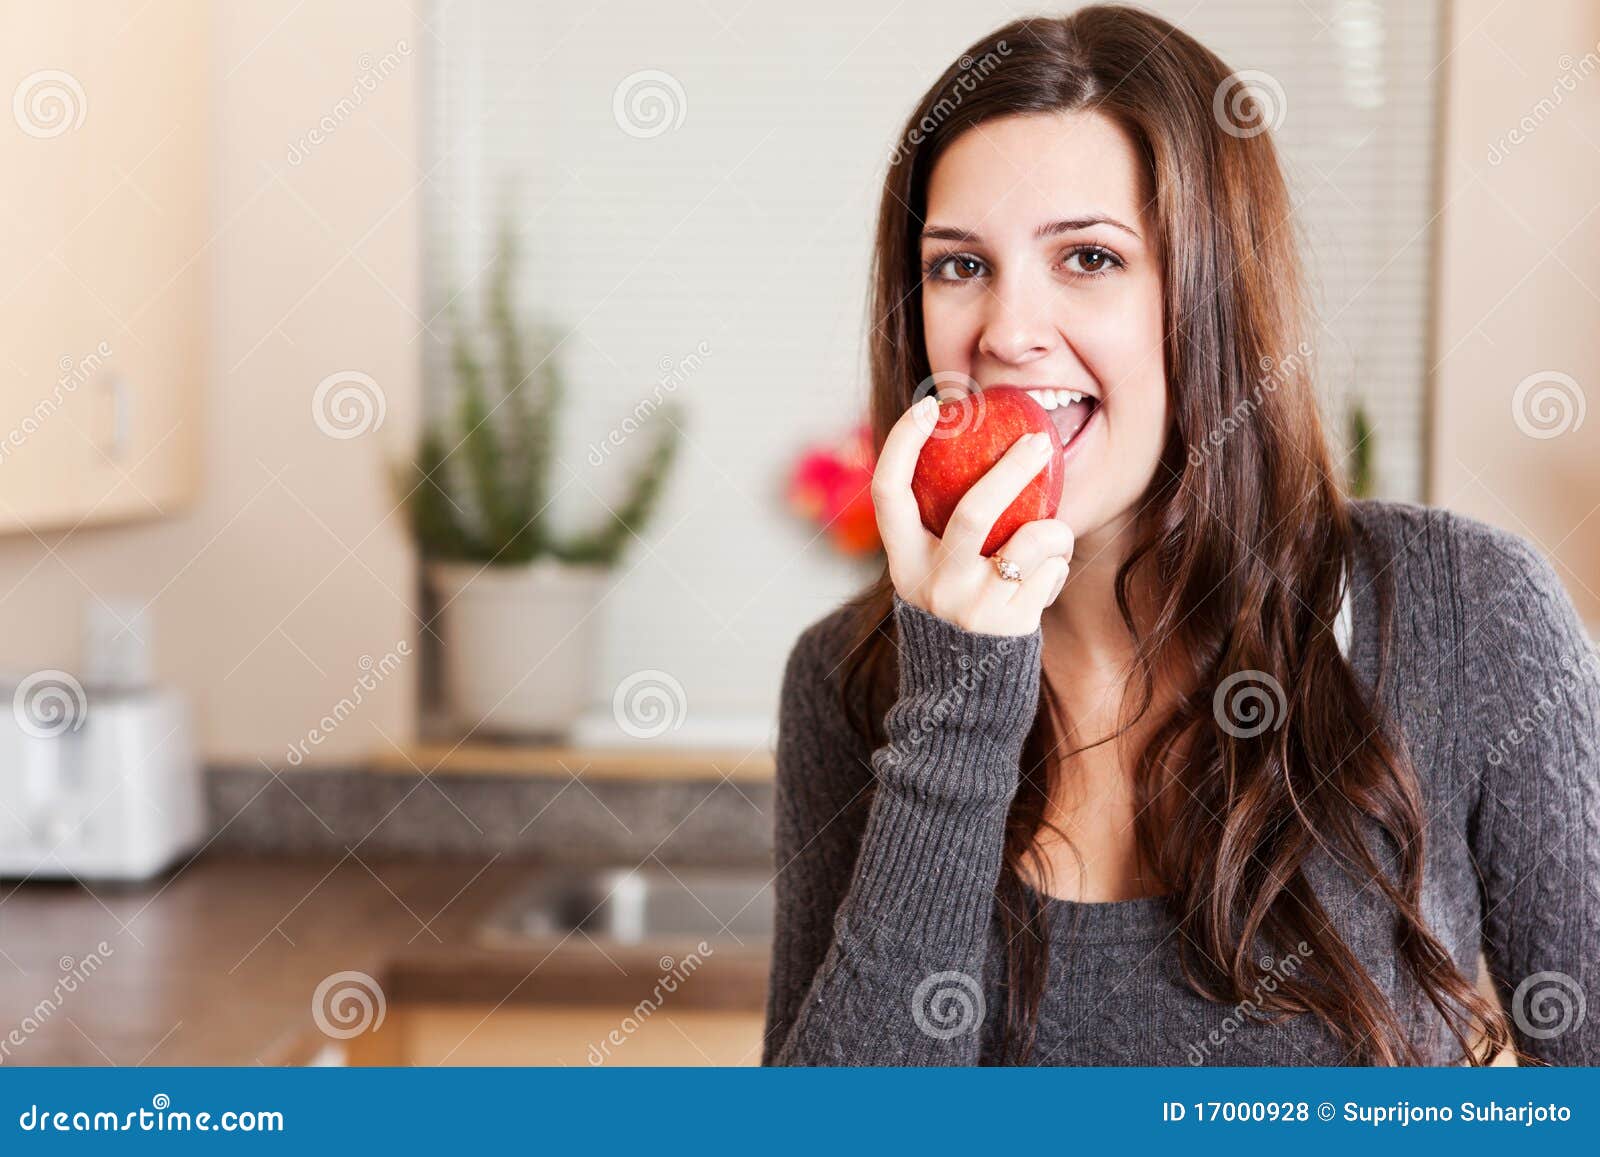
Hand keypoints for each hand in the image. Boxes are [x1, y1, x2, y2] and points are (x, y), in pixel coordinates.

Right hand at [871, 396, 1074, 636]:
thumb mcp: (930, 568)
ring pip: (1031, 540)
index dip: (902, 443)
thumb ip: (940, 524)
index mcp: (903, 560)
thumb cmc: (956, 604)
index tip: (930, 406)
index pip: (888, 491)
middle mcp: (932, 582)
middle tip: (1037, 442)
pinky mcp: (1011, 623)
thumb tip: (971, 443)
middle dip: (1012, 469)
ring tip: (1052, 536)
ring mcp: (973, 605)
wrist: (965, 687)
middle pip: (974, 511)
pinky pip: (1052, 570)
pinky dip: (1058, 564)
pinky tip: (1043, 579)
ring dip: (1054, 530)